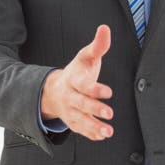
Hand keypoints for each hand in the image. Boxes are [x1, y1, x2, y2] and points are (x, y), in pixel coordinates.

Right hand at [40, 24, 113, 140]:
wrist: (54, 90)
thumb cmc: (77, 72)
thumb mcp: (85, 57)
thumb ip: (98, 45)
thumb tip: (105, 28)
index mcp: (73, 79)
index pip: (82, 85)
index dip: (94, 89)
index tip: (108, 92)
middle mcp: (70, 96)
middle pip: (80, 104)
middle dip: (94, 109)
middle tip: (109, 113)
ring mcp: (70, 111)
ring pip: (80, 120)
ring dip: (93, 126)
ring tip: (108, 131)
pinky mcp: (73, 122)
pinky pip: (80, 130)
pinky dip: (90, 134)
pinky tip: (102, 136)